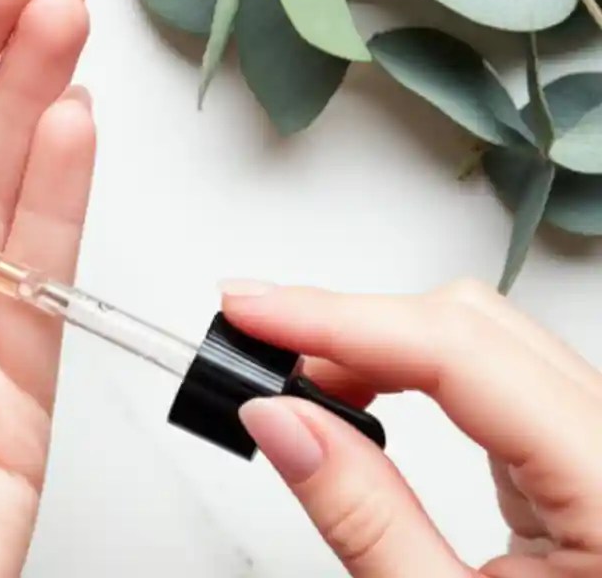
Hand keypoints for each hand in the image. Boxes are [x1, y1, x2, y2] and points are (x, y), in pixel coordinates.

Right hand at [223, 279, 601, 576]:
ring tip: (297, 382)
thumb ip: (360, 514)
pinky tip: (361, 391)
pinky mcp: (578, 451)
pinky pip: (491, 375)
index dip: (342, 318)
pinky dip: (412, 371)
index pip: (462, 353)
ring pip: (482, 338)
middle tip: (260, 349)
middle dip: (352, 325)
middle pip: (474, 325)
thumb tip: (281, 421)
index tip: (254, 309)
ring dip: (377, 343)